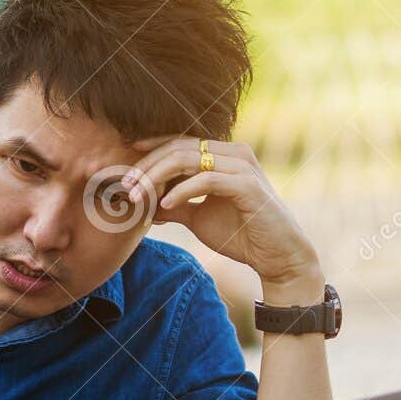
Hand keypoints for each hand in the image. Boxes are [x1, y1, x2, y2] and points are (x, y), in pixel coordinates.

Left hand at [126, 136, 322, 297]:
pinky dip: (181, 191)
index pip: (180, 142)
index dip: (150, 150)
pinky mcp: (247, 185)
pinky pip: (206, 180)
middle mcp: (234, 153)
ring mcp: (242, 166)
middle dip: (147, 165)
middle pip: (179, 147)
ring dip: (157, 177)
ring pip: (188, 159)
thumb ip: (175, 205)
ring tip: (137, 196)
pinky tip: (164, 206)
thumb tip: (145, 202)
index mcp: (224, 155)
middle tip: (124, 184)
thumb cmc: (241, 235)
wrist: (276, 257)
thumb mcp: (199, 217)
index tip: (124, 162)